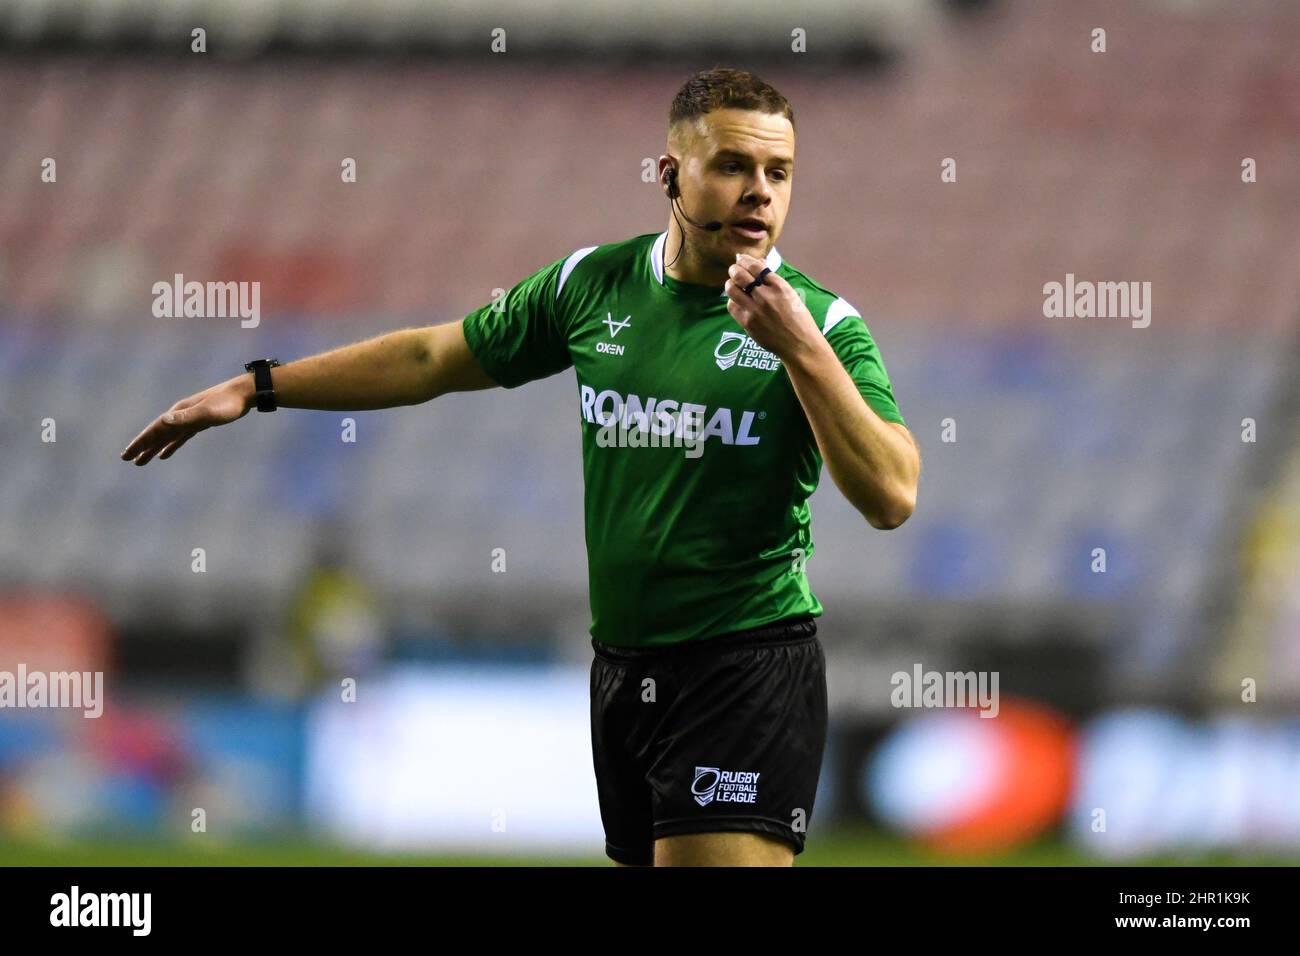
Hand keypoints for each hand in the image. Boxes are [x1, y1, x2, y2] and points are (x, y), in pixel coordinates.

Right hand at [120, 375, 252, 465]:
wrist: (245, 393)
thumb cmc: (228, 403)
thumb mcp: (208, 412)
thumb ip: (187, 417)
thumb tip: (163, 420)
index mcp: (179, 413)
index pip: (154, 430)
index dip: (140, 443)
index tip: (126, 455)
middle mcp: (180, 415)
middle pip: (156, 434)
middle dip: (142, 447)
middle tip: (127, 459)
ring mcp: (189, 419)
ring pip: (167, 437)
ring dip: (153, 448)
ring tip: (141, 461)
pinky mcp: (199, 423)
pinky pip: (180, 437)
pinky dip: (170, 445)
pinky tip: (165, 454)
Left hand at [724, 253, 822, 362]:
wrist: (799, 345)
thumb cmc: (798, 318)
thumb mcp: (791, 294)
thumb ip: (773, 279)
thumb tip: (758, 263)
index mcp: (780, 286)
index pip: (755, 266)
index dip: (745, 260)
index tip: (742, 258)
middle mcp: (765, 296)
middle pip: (740, 274)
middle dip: (734, 269)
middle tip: (734, 269)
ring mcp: (755, 310)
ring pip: (732, 289)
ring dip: (730, 283)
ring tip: (733, 283)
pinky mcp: (747, 323)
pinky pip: (732, 306)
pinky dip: (732, 300)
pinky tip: (737, 300)